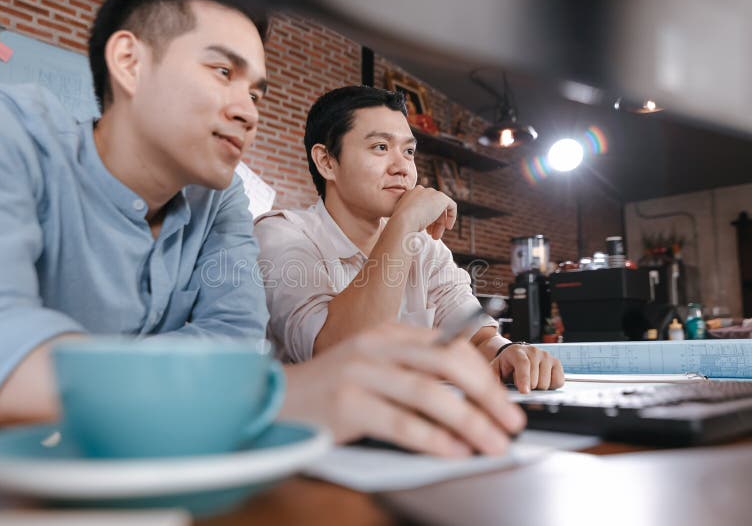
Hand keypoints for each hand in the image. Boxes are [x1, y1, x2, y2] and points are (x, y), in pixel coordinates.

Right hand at [280, 323, 525, 456]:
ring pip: (429, 393)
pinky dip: (434, 439)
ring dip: (470, 421)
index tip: (505, 402)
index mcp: (387, 334)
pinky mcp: (346, 404)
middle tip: (510, 422)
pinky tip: (453, 451)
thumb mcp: (374, 366)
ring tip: (491, 443)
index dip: (485, 375)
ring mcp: (360, 373)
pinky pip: (401, 423)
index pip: (450, 346)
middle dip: (487, 395)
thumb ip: (413, 372)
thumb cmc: (331, 388)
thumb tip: (469, 400)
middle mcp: (375, 347)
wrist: (275, 399)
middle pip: (447, 363)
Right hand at [390, 185, 456, 238]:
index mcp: (409, 195)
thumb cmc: (401, 225)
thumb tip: (420, 225)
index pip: (422, 206)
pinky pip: (451, 205)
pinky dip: (451, 216)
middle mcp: (420, 191)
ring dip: (440, 224)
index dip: (425, 219)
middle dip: (433, 223)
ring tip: (436, 237)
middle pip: (432, 207)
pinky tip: (448, 227)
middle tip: (433, 236)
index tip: (426, 231)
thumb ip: (413, 218)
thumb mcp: (405, 220)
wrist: (403, 221)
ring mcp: (430, 193)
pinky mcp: (441, 197)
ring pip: (440, 209)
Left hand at [490, 343, 564, 393]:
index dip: (524, 379)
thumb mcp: (495, 370)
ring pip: (546, 383)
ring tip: (530, 381)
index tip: (524, 392)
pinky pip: (558, 382)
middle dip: (528, 388)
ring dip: (538, 388)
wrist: (516, 355)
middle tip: (521, 383)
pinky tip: (541, 381)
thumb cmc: (506, 365)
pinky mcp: (556, 362)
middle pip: (536, 380)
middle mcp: (533, 351)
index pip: (523, 364)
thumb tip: (493, 392)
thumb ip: (493, 379)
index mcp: (516, 351)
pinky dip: (551, 386)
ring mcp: (546, 356)